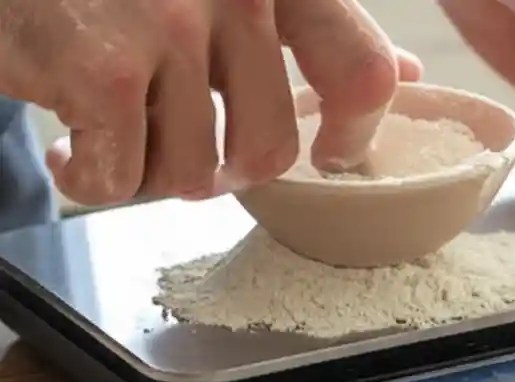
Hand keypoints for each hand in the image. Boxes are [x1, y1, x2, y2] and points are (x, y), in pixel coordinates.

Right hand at [0, 0, 421, 205]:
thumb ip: (317, 25)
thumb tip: (403, 72)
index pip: (361, 73)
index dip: (353, 133)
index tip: (334, 153)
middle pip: (271, 146)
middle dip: (225, 166)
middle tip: (183, 143)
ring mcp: (169, 28)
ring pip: (195, 173)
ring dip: (150, 172)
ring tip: (116, 131)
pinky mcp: (104, 72)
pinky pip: (124, 182)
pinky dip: (90, 179)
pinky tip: (70, 146)